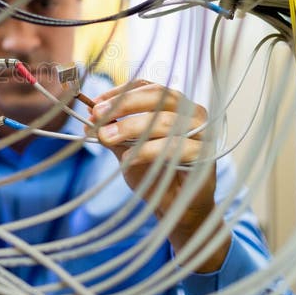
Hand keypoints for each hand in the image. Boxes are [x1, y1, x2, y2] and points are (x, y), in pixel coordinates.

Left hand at [87, 80, 229, 271]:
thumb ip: (113, 132)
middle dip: (124, 104)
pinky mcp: (205, 155)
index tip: (95, 104)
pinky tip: (129, 158)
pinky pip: (176, 147)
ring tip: (106, 137)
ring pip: (166, 121)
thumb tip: (90, 118)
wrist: (177, 208)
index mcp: (175, 105)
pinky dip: (148, 151)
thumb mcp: (128, 149)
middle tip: (98, 115)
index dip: (121, 92)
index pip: (149, 87)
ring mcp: (202, 132)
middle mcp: (192, 112)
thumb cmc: (156, 173)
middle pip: (160, 97)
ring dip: (131, 127)